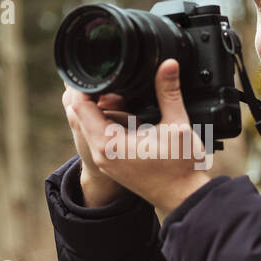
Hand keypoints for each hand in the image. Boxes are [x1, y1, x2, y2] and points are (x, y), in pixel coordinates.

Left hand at [63, 59, 211, 213]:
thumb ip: (169, 93)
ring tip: (116, 93)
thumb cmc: (180, 167)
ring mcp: (104, 159)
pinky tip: (122, 113)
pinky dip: (102, 120)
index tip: (99, 70)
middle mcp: (101, 153)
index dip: (86, 84)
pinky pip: (96, 135)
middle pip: (78, 113)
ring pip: (85, 124)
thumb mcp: (177, 125)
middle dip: (90, 93)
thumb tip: (168, 64)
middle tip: (108, 77)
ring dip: (95, 107)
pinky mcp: (111, 162)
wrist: (183, 196)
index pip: (80, 105)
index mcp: (109, 143)